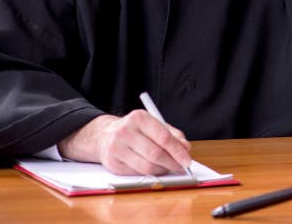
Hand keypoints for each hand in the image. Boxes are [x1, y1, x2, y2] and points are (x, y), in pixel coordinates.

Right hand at [58, 111, 191, 174]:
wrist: (105, 135)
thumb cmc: (136, 130)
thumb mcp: (154, 125)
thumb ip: (172, 135)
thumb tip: (185, 149)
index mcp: (139, 118)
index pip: (163, 137)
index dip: (178, 151)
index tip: (187, 160)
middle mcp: (125, 131)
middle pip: (155, 153)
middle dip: (172, 163)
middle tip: (181, 167)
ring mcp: (116, 148)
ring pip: (146, 166)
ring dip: (162, 170)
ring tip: (169, 168)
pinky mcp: (112, 163)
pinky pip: (137, 173)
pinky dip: (149, 174)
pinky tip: (155, 169)